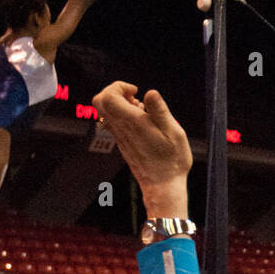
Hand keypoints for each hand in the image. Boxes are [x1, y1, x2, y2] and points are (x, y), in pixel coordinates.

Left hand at [92, 83, 191, 212]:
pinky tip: (141, 122)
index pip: (108, 97)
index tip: (136, 91)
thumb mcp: (174, 133)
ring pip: (105, 111)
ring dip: (121, 104)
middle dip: (116, 92)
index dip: (119, 86)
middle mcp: (121, 129)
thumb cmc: (172, 162)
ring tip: (142, 111)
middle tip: (135, 97)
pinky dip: (123, 115)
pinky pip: (113, 122)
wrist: (163, 187)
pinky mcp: (122, 143)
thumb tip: (150, 92)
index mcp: (133, 124)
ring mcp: (120, 137)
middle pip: (100, 101)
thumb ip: (160, 111)